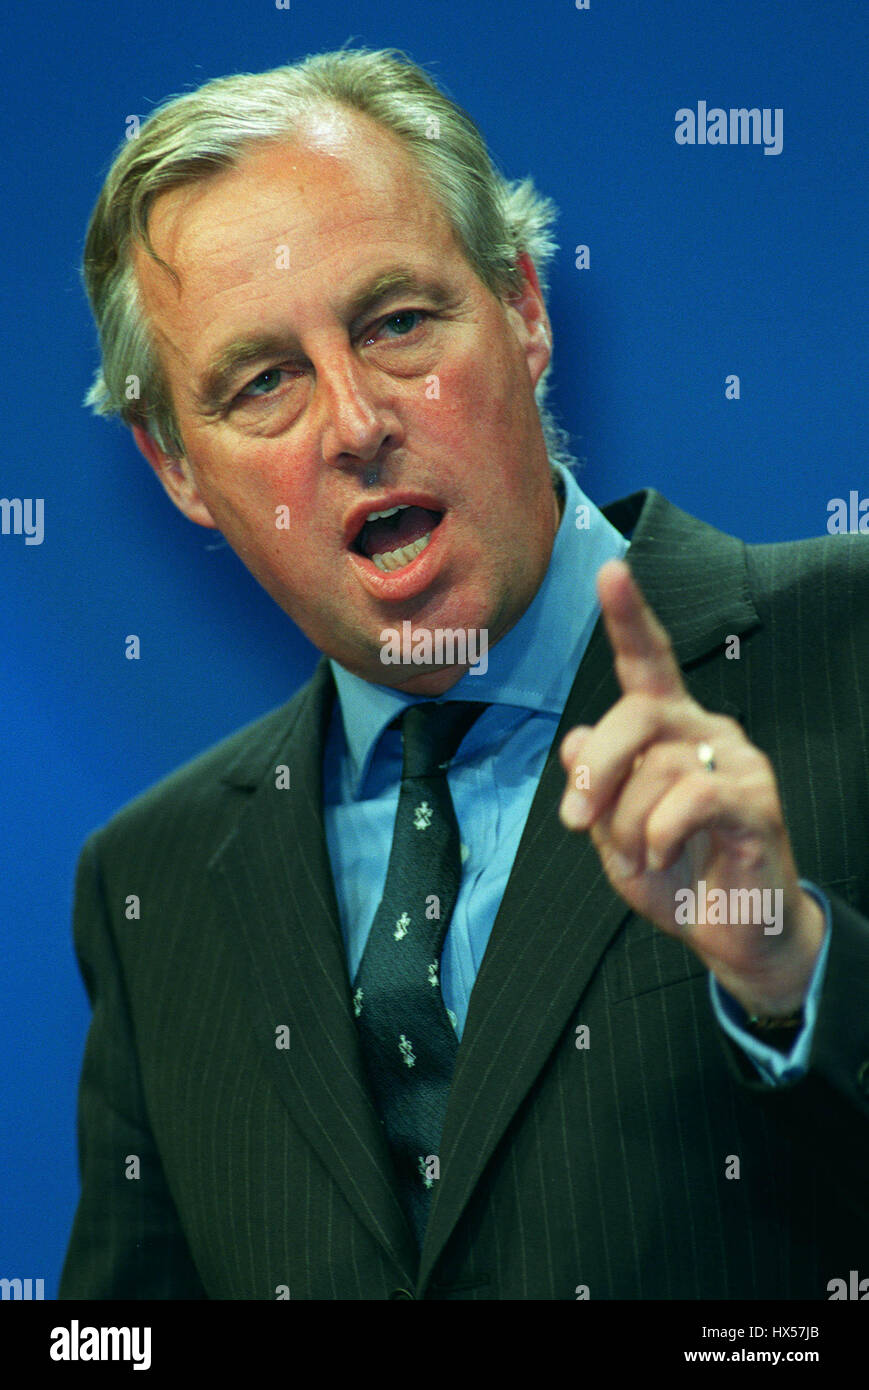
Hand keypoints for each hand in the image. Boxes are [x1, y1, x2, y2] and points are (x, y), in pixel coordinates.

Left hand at [558, 559, 824, 1016]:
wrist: (729, 935)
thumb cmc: (673, 874)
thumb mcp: (612, 831)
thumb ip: (595, 784)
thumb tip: (573, 740)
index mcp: (669, 728)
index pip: (647, 662)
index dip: (628, 617)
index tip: (611, 572)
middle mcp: (706, 730)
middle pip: (635, 713)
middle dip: (595, 770)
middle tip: (576, 822)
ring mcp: (737, 761)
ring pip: (656, 767)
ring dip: (626, 824)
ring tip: (643, 855)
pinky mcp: (756, 800)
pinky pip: (691, 797)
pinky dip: (661, 834)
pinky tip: (665, 856)